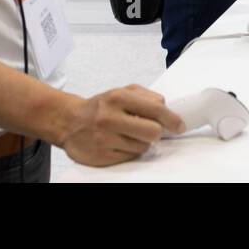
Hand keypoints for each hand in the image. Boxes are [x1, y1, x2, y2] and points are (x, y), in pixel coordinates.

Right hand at [60, 85, 184, 166]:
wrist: (69, 122)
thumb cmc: (101, 106)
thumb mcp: (122, 91)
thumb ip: (146, 96)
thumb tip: (166, 108)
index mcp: (117, 98)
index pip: (155, 109)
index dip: (171, 119)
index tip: (180, 125)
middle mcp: (110, 118)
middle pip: (153, 132)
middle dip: (157, 132)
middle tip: (151, 130)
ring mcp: (105, 139)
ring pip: (143, 147)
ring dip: (142, 142)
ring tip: (129, 134)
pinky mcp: (101, 156)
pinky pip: (130, 157)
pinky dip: (130, 151)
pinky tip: (120, 143)